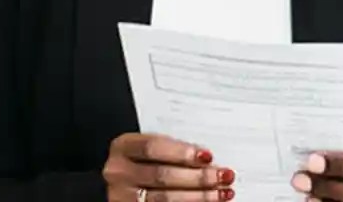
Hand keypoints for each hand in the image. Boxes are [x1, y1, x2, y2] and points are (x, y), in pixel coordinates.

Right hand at [102, 132, 235, 200]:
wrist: (122, 184)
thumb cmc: (143, 161)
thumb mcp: (150, 149)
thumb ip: (172, 149)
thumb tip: (207, 158)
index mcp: (123, 147)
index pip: (152, 147)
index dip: (182, 152)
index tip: (207, 156)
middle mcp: (118, 173)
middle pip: (161, 175)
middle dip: (197, 177)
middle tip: (224, 176)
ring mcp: (122, 196)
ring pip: (164, 198)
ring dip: (199, 196)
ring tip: (222, 193)